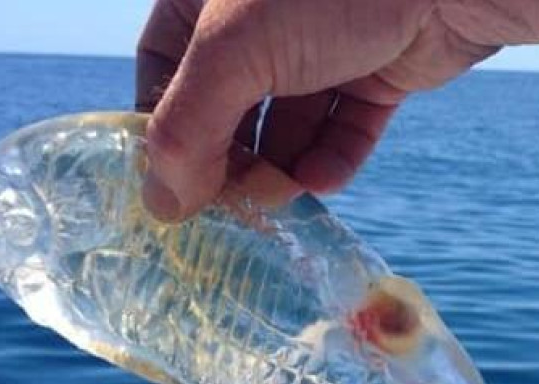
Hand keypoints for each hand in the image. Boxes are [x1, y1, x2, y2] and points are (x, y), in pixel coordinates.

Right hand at [136, 0, 504, 220]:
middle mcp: (265, 16)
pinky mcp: (378, 69)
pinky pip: (344, 127)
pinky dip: (331, 158)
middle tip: (226, 209)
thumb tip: (162, 206)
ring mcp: (324, 43)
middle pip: (227, 102)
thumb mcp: (233, 52)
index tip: (166, 181)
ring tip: (277, 205)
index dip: (160, 122)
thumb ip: (186, 128)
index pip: (163, 62)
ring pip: (289, 122)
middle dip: (228, 158)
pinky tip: (321, 183)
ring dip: (280, 169)